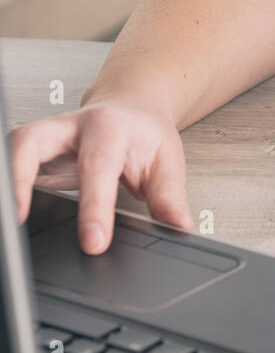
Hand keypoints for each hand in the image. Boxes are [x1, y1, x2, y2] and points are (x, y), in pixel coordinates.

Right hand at [7, 98, 193, 254]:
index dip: (94, 207)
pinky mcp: (33, 150)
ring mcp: (47, 135)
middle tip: (18, 221)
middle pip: (33, 142)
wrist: (132, 109)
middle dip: (19, 178)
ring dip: (7, 181)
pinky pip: (12, 161)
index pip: (97, 168)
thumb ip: (169, 195)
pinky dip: (9, 184)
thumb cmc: (145, 135)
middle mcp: (71, 125)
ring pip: (14, 147)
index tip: (94, 243)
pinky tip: (12, 211)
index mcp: (110, 127)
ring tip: (9, 220)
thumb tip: (179, 226)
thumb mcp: (167, 161)